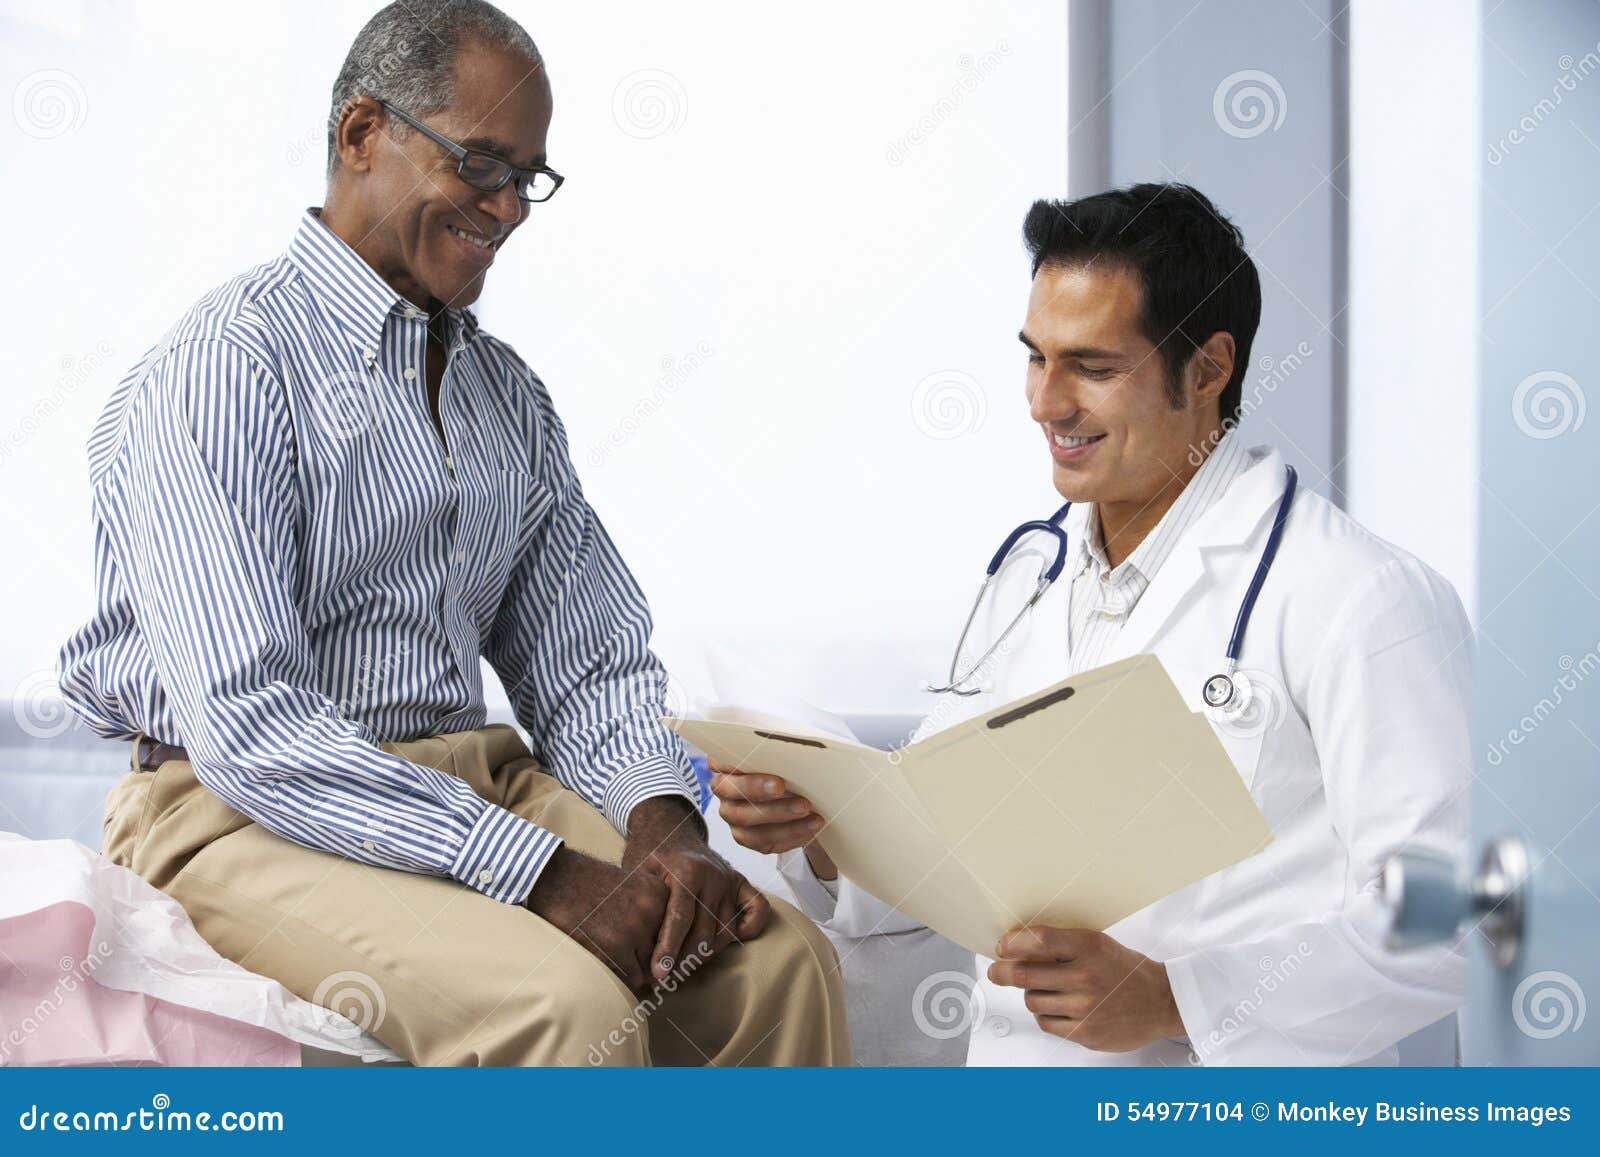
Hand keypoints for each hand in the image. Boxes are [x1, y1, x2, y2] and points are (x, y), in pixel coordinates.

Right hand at [525, 846, 668, 992]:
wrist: (555, 877)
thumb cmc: (588, 884)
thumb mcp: (631, 887)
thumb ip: (650, 913)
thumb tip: (664, 955)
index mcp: (660, 894)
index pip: (674, 934)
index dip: (660, 946)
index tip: (650, 952)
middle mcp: (654, 911)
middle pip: (663, 954)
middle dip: (647, 960)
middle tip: (631, 960)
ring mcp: (636, 930)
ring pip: (648, 969)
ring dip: (633, 970)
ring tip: (614, 960)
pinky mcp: (616, 947)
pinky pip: (630, 977)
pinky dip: (619, 976)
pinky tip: (604, 961)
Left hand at [622, 796, 770, 981]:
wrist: (670, 831)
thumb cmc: (651, 859)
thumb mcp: (638, 874)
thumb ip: (641, 904)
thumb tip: (631, 946)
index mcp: (686, 871)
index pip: (680, 919)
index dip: (669, 950)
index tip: (659, 973)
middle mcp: (713, 875)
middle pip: (703, 933)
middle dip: (683, 960)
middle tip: (667, 978)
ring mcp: (730, 879)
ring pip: (726, 932)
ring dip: (705, 955)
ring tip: (684, 967)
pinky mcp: (742, 882)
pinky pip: (758, 910)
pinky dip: (749, 929)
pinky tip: (724, 942)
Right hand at [708, 759, 835, 880]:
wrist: (806, 796)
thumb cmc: (790, 766)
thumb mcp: (784, 752)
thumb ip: (780, 747)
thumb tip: (793, 740)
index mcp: (726, 763)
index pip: (718, 759)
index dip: (732, 761)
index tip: (751, 755)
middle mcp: (725, 790)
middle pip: (729, 790)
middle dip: (756, 788)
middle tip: (781, 786)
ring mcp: (734, 816)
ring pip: (746, 820)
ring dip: (779, 814)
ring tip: (806, 809)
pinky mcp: (749, 838)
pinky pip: (764, 840)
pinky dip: (790, 833)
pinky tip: (810, 826)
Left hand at [987, 927, 1183, 1052]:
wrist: (1162, 1001)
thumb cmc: (1126, 970)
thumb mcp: (1098, 944)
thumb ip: (1063, 945)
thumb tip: (1018, 947)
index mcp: (1088, 947)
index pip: (1037, 940)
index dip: (1012, 943)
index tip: (1002, 946)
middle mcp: (1085, 976)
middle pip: (1024, 974)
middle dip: (1002, 972)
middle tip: (996, 971)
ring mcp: (1085, 1007)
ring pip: (1032, 1001)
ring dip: (1032, 994)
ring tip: (1045, 990)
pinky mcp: (1086, 1033)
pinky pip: (1046, 1024)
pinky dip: (1046, 1015)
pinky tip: (1058, 1008)